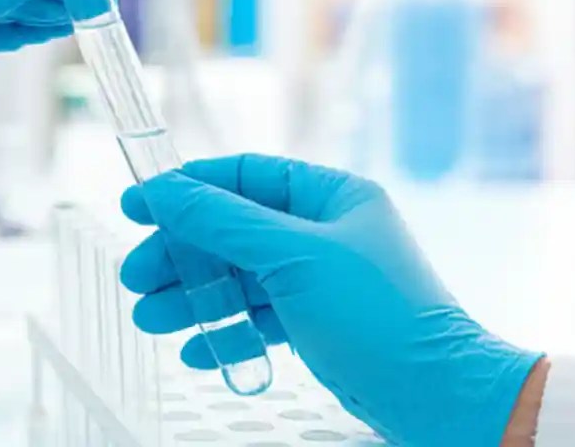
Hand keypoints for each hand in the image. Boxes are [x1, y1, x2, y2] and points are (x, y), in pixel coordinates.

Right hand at [119, 154, 541, 446]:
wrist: (438, 397)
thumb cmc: (379, 317)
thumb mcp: (292, 258)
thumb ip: (223, 222)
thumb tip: (165, 189)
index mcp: (333, 196)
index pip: (246, 177)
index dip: (189, 189)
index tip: (139, 206)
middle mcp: (329, 232)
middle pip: (235, 231)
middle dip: (183, 256)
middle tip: (137, 278)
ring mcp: (325, 281)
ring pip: (243, 279)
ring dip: (196, 297)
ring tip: (153, 320)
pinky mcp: (322, 325)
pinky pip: (262, 318)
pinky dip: (228, 332)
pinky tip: (199, 351)